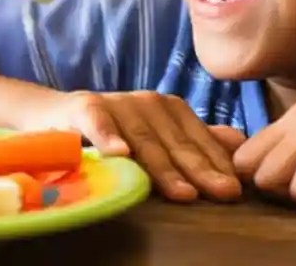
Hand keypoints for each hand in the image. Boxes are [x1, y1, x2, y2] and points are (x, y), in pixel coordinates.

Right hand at [24, 90, 246, 201]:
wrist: (55, 115)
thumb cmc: (114, 130)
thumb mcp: (157, 134)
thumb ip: (194, 139)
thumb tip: (240, 142)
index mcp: (169, 108)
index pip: (197, 139)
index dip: (216, 164)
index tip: (236, 189)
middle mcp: (146, 102)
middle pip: (175, 143)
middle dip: (200, 170)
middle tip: (221, 193)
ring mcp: (116, 103)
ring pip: (143, 140)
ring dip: (163, 166)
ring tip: (183, 192)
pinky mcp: (83, 106)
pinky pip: (98, 122)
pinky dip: (108, 137)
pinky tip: (120, 154)